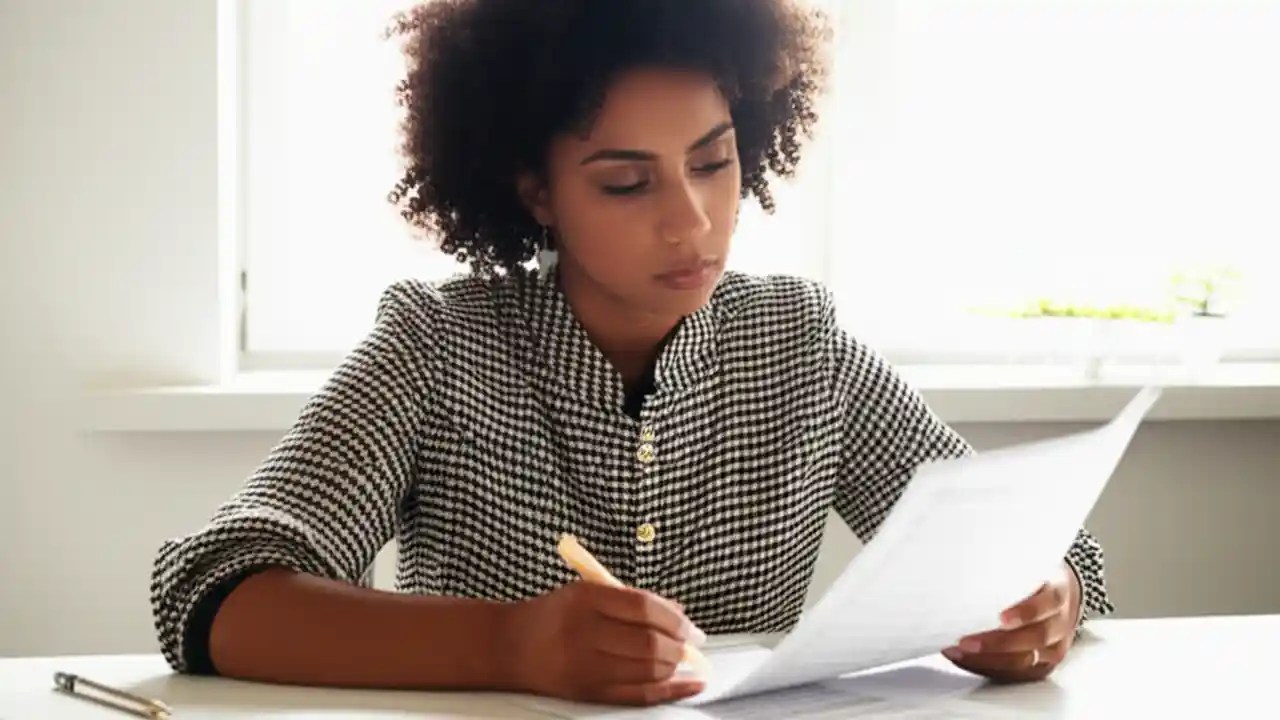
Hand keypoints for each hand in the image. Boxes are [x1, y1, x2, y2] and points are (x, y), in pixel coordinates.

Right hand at [502, 582, 706, 705]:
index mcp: (585, 599)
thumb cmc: (556, 614)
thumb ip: (632, 600)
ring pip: (647, 671)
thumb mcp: (588, 592)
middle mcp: (584, 634)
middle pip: (647, 643)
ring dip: (674, 665)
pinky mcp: (588, 693)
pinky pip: (638, 696)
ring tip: (683, 658)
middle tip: (693, 642)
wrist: (509, 647)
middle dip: (679, 644)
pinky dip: (670, 691)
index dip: (674, 618)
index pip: (643, 607)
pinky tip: (691, 685)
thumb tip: (679, 613)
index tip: (691, 625)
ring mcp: (585, 667)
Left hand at [942, 563, 1081, 682]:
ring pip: (1024, 662)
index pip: (1047, 604)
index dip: (1026, 613)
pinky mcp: (1043, 665)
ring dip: (987, 659)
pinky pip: (1016, 674)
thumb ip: (1007, 571)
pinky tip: (964, 660)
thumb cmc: (1036, 580)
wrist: (1064, 598)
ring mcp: (1054, 648)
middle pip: (1034, 638)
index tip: (1002, 618)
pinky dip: (987, 667)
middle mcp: (1060, 624)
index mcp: (1058, 594)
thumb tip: (961, 568)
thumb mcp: (1030, 567)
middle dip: (997, 643)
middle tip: (965, 641)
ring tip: (957, 652)